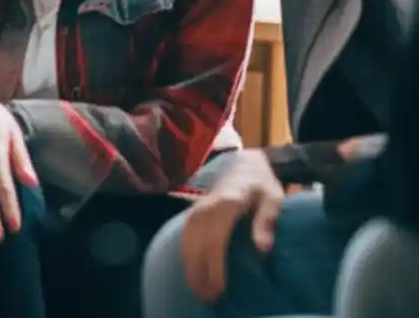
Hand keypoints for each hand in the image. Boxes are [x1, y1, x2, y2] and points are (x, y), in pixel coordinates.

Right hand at [181, 148, 283, 302]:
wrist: (244, 164)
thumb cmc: (261, 184)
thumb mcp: (273, 198)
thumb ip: (266, 220)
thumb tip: (262, 249)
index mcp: (227, 203)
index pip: (216, 239)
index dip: (214, 265)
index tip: (219, 287)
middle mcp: (207, 206)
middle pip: (197, 242)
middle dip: (199, 271)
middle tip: (206, 296)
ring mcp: (198, 208)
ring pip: (187, 239)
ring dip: (189, 264)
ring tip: (196, 288)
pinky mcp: (194, 211)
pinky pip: (185, 234)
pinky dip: (186, 253)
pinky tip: (190, 269)